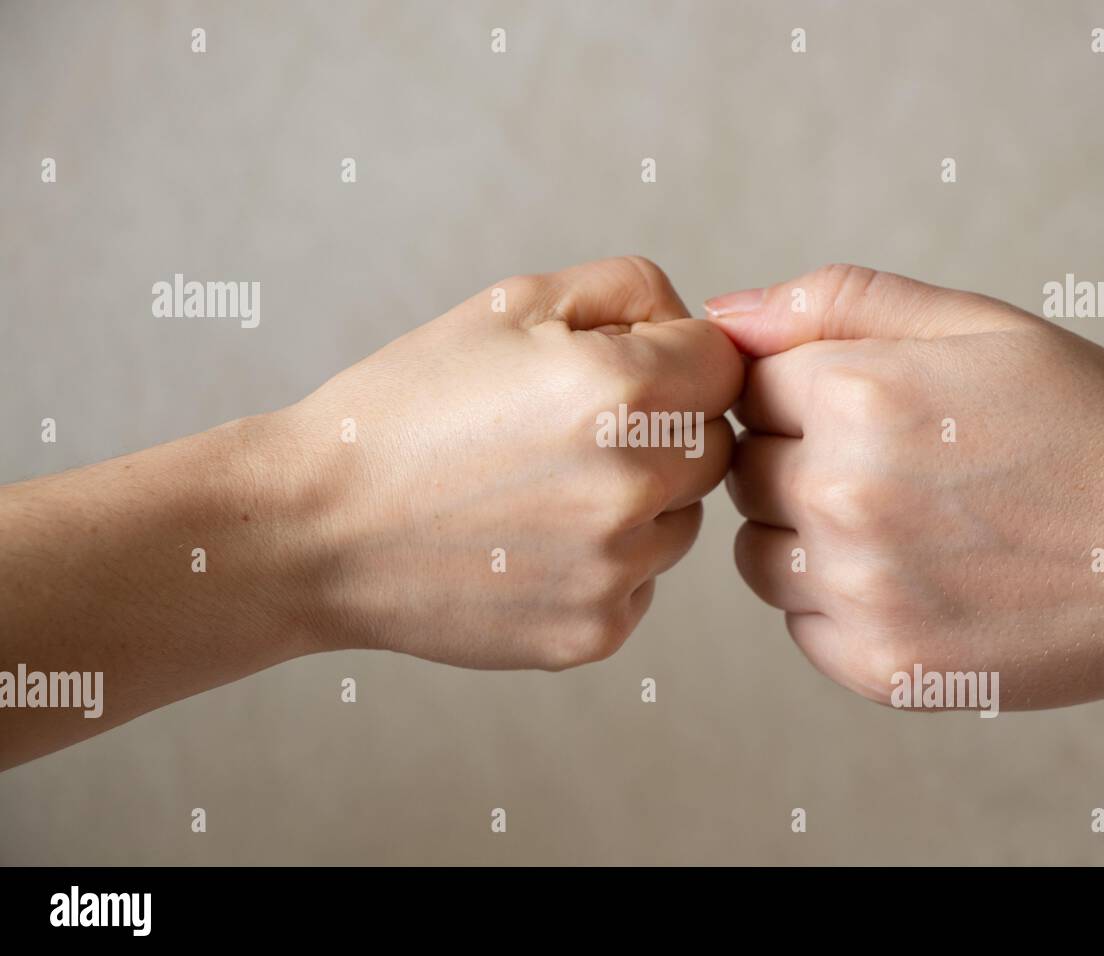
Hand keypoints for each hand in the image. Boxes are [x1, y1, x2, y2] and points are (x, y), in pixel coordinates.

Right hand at [280, 256, 741, 668]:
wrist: (318, 527)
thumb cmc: (407, 407)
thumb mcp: (511, 303)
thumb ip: (632, 291)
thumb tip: (697, 327)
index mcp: (619, 392)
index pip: (726, 367)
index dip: (679, 359)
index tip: (624, 369)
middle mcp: (631, 487)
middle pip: (715, 446)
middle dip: (665, 427)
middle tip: (574, 430)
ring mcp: (615, 571)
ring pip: (682, 519)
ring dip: (640, 499)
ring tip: (543, 489)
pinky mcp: (593, 633)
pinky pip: (642, 583)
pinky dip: (605, 562)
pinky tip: (531, 542)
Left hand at [708, 264, 1103, 717]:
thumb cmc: (1091, 428)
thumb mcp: (978, 324)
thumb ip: (839, 302)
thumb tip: (723, 315)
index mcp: (858, 395)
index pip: (748, 385)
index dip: (803, 391)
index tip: (866, 406)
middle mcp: (841, 496)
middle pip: (744, 468)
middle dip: (797, 458)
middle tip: (896, 464)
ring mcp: (857, 591)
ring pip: (757, 550)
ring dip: (805, 534)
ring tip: (906, 523)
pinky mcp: (877, 666)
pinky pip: (797, 622)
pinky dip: (835, 603)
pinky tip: (913, 579)